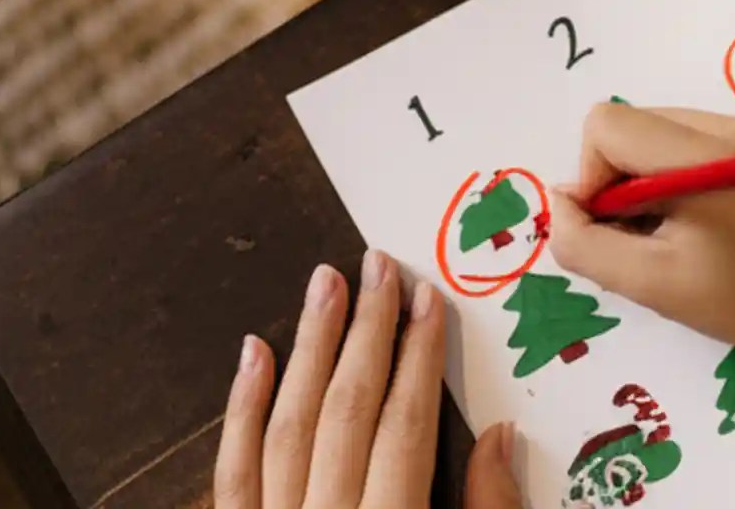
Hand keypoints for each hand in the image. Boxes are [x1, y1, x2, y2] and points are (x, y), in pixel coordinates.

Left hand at [214, 252, 521, 508]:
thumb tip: (501, 436)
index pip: (406, 429)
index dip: (419, 360)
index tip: (427, 301)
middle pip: (347, 411)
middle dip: (367, 332)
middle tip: (378, 266)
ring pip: (289, 427)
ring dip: (310, 348)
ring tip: (324, 284)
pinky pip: (233, 469)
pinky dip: (242, 409)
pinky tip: (254, 352)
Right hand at [550, 104, 734, 508]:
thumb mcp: (651, 285)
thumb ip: (586, 243)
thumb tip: (564, 202)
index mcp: (704, 153)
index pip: (606, 124)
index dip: (592, 177)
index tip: (615, 229)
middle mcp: (734, 126)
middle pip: (634, 123)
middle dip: (621, 179)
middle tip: (647, 239)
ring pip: (665, 131)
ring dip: (652, 178)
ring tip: (681, 235)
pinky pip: (702, 142)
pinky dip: (686, 177)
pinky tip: (712, 225)